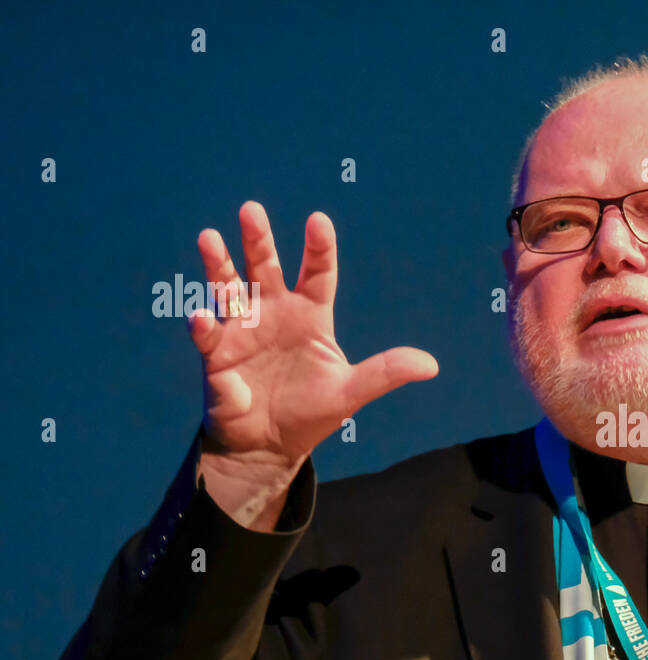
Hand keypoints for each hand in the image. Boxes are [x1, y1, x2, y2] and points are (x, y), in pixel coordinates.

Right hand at [189, 201, 438, 471]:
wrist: (269, 447)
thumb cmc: (310, 414)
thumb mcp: (351, 392)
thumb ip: (386, 373)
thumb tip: (432, 365)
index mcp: (309, 316)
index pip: (317, 274)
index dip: (319, 248)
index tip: (319, 220)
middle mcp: (273, 313)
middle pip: (266, 268)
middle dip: (259, 240)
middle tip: (252, 210)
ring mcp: (242, 331)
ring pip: (228, 289)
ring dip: (218, 265)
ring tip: (210, 237)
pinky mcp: (217, 356)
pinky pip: (207, 336)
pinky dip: (201, 327)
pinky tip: (200, 317)